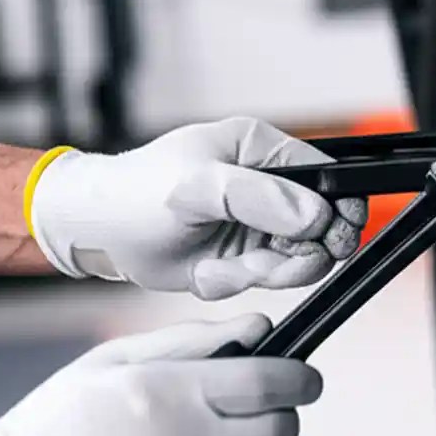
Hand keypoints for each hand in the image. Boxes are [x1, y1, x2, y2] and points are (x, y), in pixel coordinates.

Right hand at [0, 315, 320, 435]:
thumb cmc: (59, 421)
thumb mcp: (116, 361)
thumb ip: (194, 341)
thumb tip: (261, 328)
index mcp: (170, 394)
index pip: (271, 384)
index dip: (302, 379)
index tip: (305, 378)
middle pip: (279, 433)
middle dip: (280, 417)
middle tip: (255, 410)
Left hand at [30, 117, 367, 298]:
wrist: (97, 232)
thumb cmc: (136, 194)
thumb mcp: (197, 188)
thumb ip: (260, 197)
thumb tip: (316, 215)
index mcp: (261, 151)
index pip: (328, 177)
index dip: (338, 210)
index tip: (330, 238)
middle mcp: (267, 186)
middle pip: (320, 227)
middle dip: (293, 256)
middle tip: (262, 266)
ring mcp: (257, 224)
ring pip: (296, 261)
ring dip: (259, 274)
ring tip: (217, 270)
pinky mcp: (243, 257)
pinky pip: (265, 281)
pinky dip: (235, 284)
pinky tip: (204, 272)